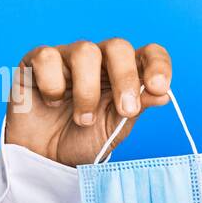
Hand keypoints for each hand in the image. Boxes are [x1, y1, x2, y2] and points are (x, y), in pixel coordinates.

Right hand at [5, 39, 171, 166]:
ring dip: (87, 91)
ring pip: (85, 51)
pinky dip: (53, 86)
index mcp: (124, 73)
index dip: (157, 64)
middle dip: (126, 78)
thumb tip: (164, 95)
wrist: (45, 156)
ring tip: (83, 119)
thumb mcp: (115, 128)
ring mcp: (68, 58)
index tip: (159, 87)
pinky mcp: (37, 61)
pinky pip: (48, 58)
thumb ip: (137, 108)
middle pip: (118, 46)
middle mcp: (99, 60)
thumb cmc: (82, 139)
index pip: (148, 53)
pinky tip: (53, 102)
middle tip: (125, 110)